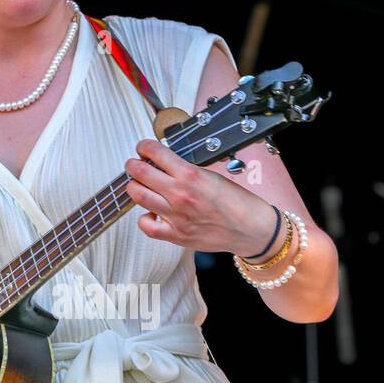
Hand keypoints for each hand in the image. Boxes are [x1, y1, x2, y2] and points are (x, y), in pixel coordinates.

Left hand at [124, 139, 276, 253]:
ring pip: (138, 196)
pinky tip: (150, 213)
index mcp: (191, 176)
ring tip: (136, 184)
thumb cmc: (238, 203)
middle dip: (133, 165)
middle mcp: (180, 195)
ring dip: (133, 187)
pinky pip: (147, 226)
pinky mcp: (176, 235)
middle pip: (140, 173)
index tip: (143, 147)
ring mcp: (176, 216)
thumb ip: (188, 171)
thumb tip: (166, 165)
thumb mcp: (213, 176)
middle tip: (133, 164)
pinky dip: (144, 218)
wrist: (251, 229)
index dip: (144, 147)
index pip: (156, 153)